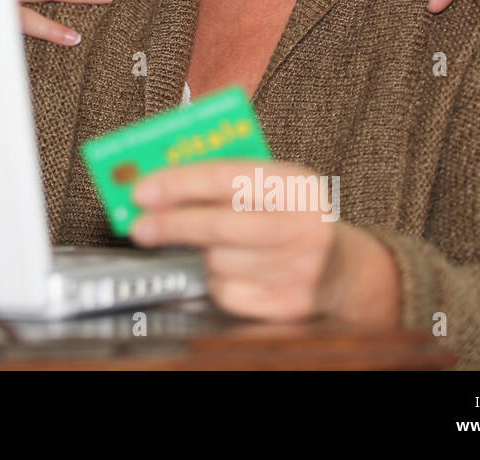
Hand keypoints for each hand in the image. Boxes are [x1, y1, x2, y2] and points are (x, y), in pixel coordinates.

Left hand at [129, 161, 398, 324]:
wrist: (341, 268)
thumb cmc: (289, 215)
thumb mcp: (271, 182)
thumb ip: (223, 173)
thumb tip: (155, 178)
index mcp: (297, 184)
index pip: (228, 177)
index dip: (180, 183)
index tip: (141, 189)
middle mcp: (304, 226)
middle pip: (221, 226)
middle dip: (172, 224)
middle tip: (137, 225)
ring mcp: (301, 269)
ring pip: (219, 261)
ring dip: (199, 253)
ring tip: (204, 244)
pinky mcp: (289, 305)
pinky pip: (228, 293)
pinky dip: (216, 281)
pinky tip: (229, 269)